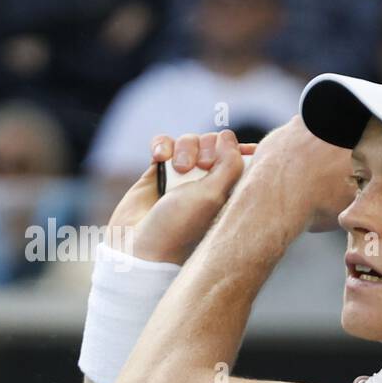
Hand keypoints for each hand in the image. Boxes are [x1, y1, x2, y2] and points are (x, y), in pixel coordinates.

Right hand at [107, 130, 256, 263]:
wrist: (138, 245)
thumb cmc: (180, 228)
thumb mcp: (213, 196)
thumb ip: (228, 164)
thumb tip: (227, 137)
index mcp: (230, 193)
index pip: (243, 161)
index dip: (242, 150)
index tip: (242, 150)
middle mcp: (209, 184)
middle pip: (215, 144)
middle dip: (208, 147)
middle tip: (201, 166)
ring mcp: (184, 177)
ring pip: (189, 141)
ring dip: (184, 148)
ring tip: (177, 168)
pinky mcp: (159, 172)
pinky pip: (164, 144)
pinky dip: (162, 145)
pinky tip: (159, 157)